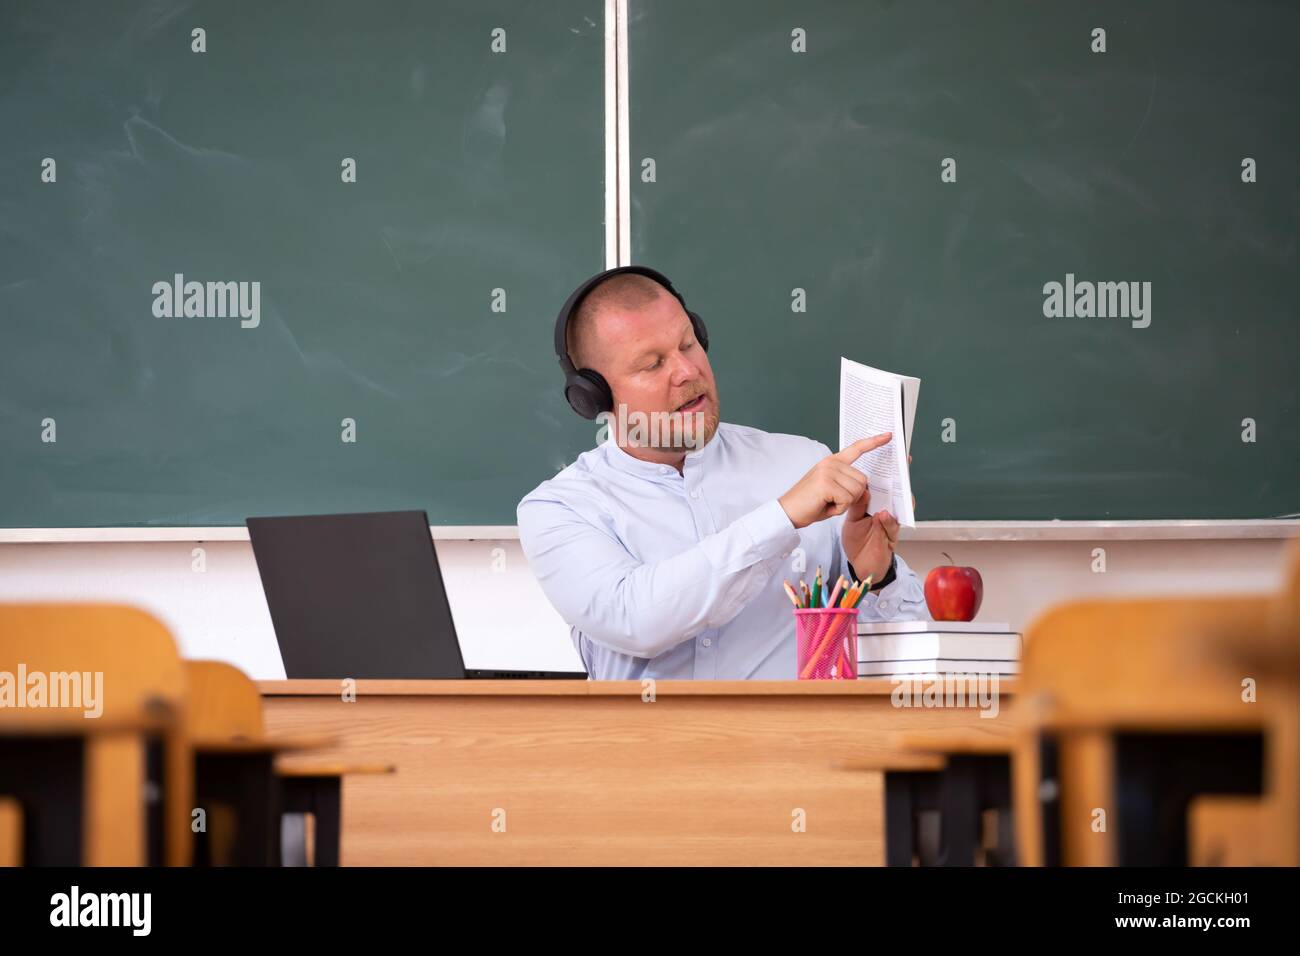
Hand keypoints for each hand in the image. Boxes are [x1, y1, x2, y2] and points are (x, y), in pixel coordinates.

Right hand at [778, 433, 891, 529]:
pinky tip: (825, 505)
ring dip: (845, 504)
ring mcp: (828, 471)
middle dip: (852, 496)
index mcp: (832, 462)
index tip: (888, 435)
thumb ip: (848, 485)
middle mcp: (831, 463)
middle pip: (862, 481)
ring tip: (827, 502)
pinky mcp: (826, 483)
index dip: (873, 442)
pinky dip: (838, 509)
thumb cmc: (809, 504)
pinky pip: (847, 500)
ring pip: (857, 491)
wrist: (787, 511)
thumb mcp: (832, 491)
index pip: (856, 448)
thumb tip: (866, 488)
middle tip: (833, 500)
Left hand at [844, 452, 909, 582]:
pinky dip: (889, 520)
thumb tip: (861, 488)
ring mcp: (890, 523)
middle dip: (899, 479)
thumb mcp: (853, 519)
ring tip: (890, 490)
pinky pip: (893, 527)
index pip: (881, 486)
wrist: (861, 564)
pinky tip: (884, 515)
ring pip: (899, 508)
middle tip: (901, 465)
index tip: (890, 455)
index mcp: (875, 504)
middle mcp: (886, 511)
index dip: (887, 472)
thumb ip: (857, 504)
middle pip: (895, 493)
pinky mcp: (892, 537)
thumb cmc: (857, 540)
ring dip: (895, 498)